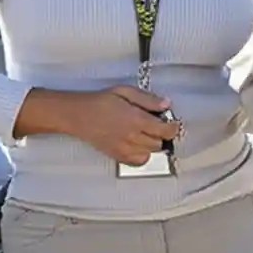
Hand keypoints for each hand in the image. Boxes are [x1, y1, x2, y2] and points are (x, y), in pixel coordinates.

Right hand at [67, 86, 182, 165]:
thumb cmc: (100, 101)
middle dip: (161, 134)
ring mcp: (125, 148)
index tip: (172, 123)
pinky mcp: (118, 156)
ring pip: (151, 152)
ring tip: (145, 133)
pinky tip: (137, 144)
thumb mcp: (124, 91)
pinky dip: (143, 155)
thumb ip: (147, 99)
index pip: (165, 130)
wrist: (79, 115)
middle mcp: (132, 137)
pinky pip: (139, 161)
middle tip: (156, 124)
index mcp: (136, 119)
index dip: (173, 127)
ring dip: (152, 143)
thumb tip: (166, 104)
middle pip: (159, 143)